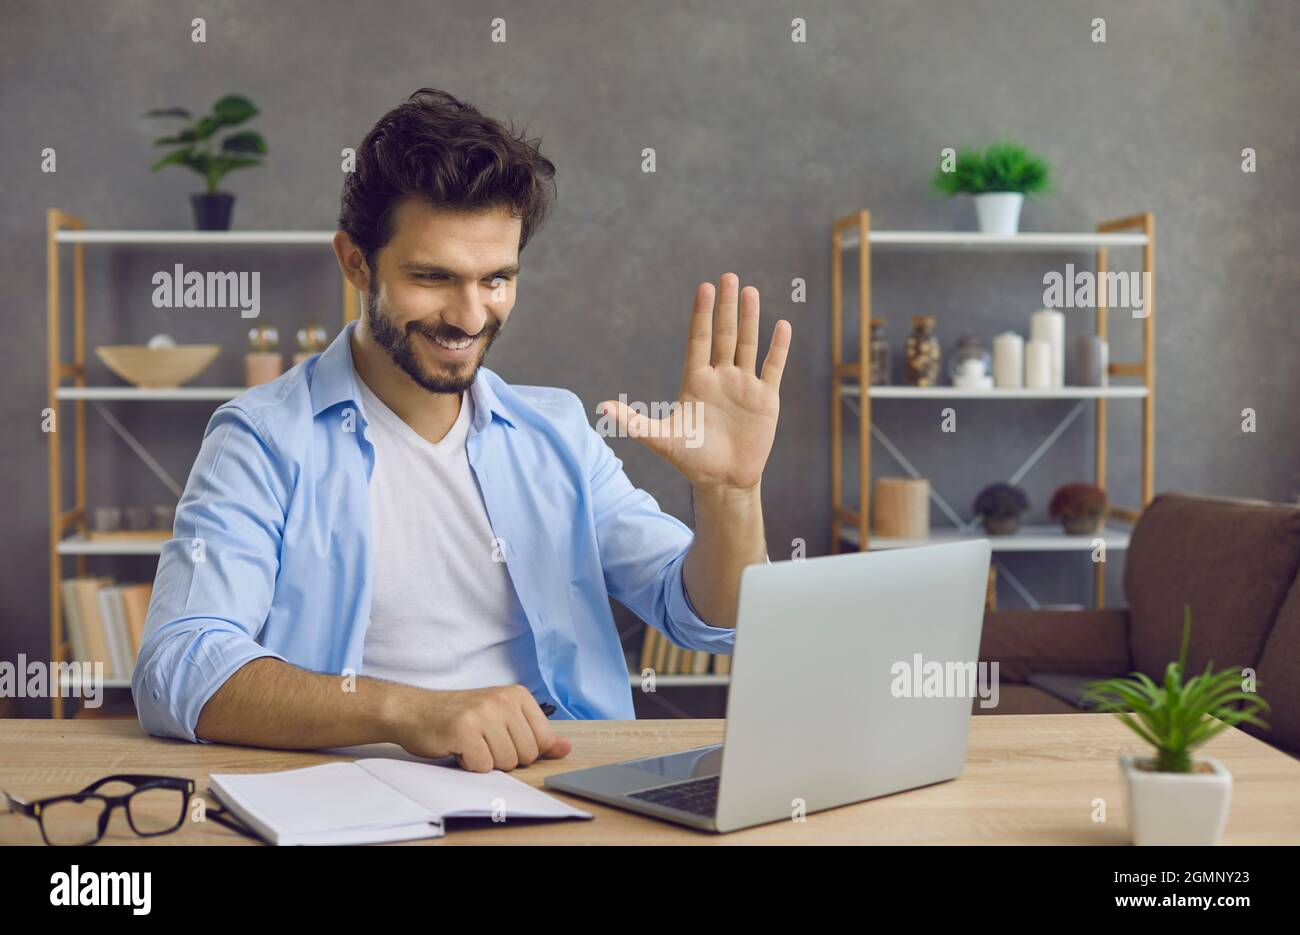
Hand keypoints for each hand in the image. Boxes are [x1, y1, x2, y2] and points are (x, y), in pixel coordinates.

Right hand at [392, 684, 572, 771]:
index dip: (522, 750)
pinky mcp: (463, 729)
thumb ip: (535, 735)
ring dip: (485, 761)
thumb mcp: (502, 719)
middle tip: (482, 741)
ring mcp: (483, 712)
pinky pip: (482, 766)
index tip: (501, 738)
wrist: (415, 711)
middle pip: (526, 755)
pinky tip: (458, 748)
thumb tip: (566, 748)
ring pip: (506, 762)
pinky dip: (469, 764)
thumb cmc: (460, 718)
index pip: (543, 741)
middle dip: (503, 757)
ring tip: (470, 743)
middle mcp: (503, 699)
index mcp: (517, 695)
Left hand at [600, 273, 790, 492]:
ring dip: (751, 319)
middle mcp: (721, 377)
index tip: (704, 288)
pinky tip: (782, 325)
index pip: (699, 340)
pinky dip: (778, 348)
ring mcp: (744, 385)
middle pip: (724, 335)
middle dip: (727, 306)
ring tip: (752, 292)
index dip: (702, 314)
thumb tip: (601, 407)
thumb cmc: (691, 460)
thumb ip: (634, 422)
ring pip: (748, 344)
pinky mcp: (765, 399)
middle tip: (729, 276)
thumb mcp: (661, 439)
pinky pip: (773, 367)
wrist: (723, 481)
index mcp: (696, 381)